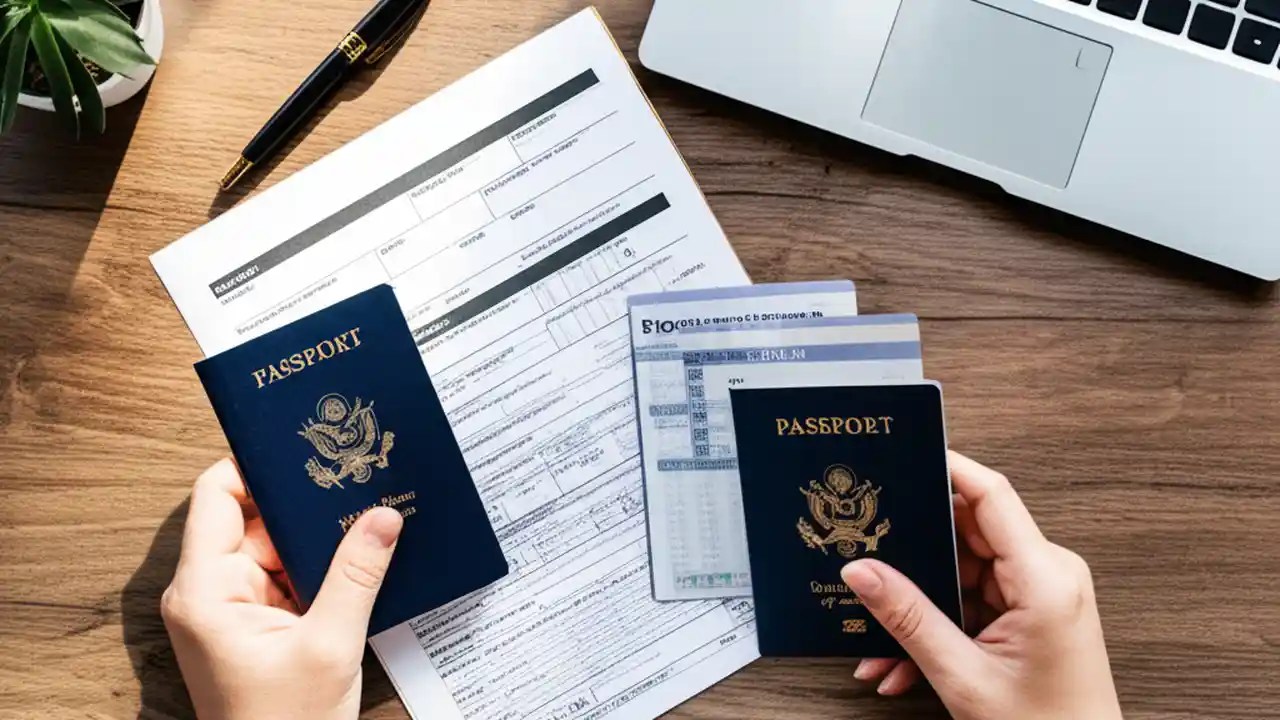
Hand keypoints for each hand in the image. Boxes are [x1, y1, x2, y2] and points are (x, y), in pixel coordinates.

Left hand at [161, 459, 403, 719]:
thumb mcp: (330, 644)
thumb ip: (357, 574)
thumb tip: (383, 516)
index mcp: (205, 591)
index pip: (216, 495)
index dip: (255, 467)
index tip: (305, 454)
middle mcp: (208, 593)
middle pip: (251, 518)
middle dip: (302, 505)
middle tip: (353, 483)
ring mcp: (230, 610)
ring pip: (273, 547)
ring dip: (314, 539)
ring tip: (364, 520)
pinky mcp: (253, 624)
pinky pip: (284, 576)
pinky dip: (317, 568)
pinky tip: (356, 560)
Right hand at [840, 451, 1121, 719]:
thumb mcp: (963, 676)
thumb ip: (907, 618)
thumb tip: (863, 571)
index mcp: (1046, 578)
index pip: (990, 495)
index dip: (947, 467)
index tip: (905, 454)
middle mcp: (1049, 575)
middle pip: (967, 533)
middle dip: (914, 558)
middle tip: (868, 559)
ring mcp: (1039, 593)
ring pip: (961, 573)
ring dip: (919, 606)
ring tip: (882, 645)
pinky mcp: (1029, 613)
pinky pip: (970, 601)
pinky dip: (936, 627)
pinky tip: (903, 662)